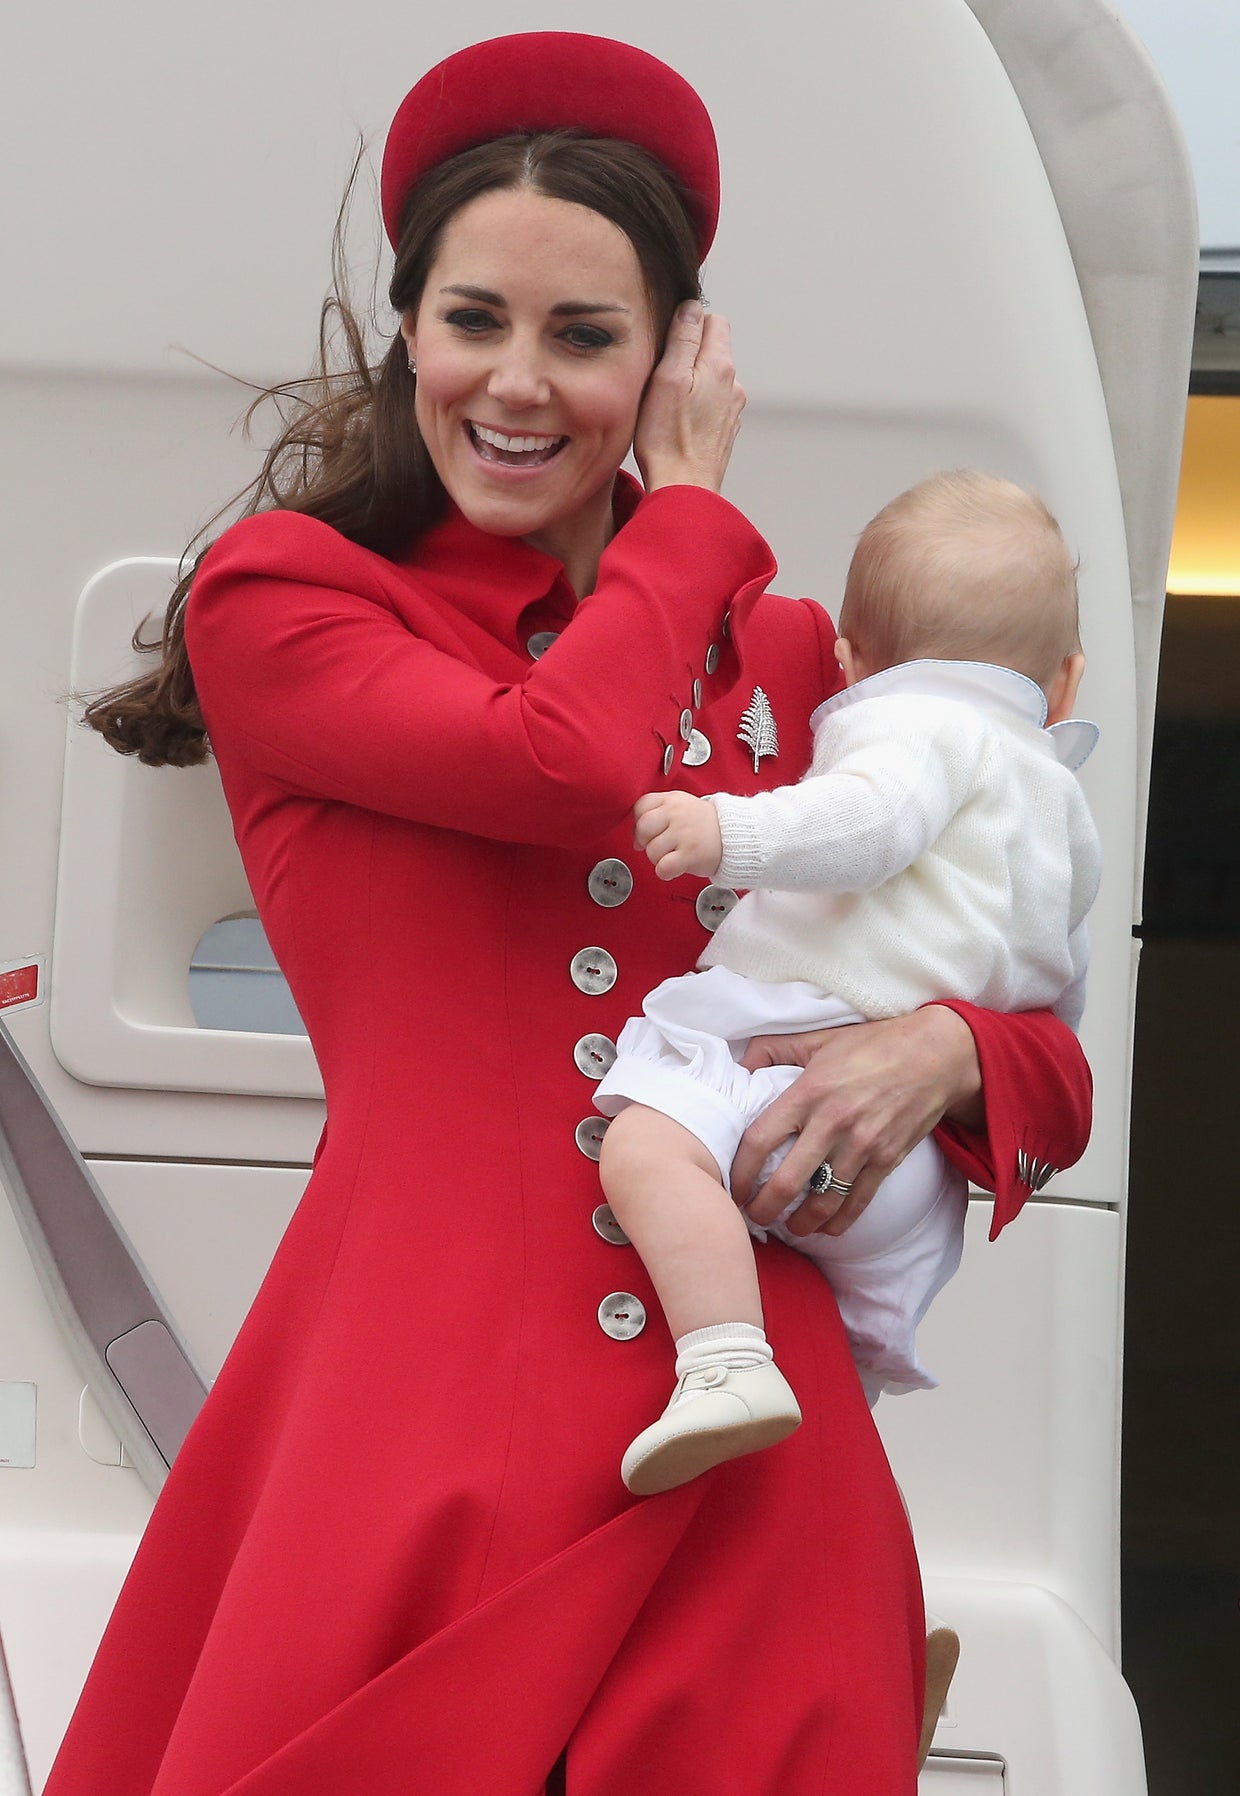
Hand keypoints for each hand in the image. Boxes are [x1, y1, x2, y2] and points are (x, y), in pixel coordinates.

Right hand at [633, 303, 745, 493]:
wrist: (683, 491)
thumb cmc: (668, 440)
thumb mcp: (667, 379)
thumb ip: (682, 340)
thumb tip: (692, 308)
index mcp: (720, 366)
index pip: (714, 321)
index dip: (688, 325)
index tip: (666, 344)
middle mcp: (733, 386)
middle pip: (713, 350)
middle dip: (688, 355)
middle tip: (660, 376)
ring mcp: (732, 411)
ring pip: (711, 379)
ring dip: (691, 383)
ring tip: (666, 403)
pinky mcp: (724, 432)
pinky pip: (710, 405)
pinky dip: (695, 406)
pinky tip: (677, 423)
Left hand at [634, 790, 722, 878]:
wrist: (734, 836)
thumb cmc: (705, 825)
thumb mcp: (682, 806)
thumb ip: (658, 813)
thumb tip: (635, 837)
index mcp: (672, 799)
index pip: (640, 806)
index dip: (638, 822)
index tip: (648, 831)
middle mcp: (676, 813)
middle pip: (642, 828)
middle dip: (644, 842)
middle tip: (658, 846)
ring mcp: (683, 833)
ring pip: (651, 851)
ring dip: (658, 859)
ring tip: (673, 855)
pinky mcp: (690, 854)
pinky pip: (663, 867)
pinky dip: (666, 872)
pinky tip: (675, 867)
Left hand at [732, 1006, 981, 1235]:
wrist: (935, 1056)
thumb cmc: (875, 1046)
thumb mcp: (819, 1039)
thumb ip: (776, 1049)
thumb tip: (742, 1063)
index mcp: (809, 1091)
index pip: (760, 1139)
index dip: (740, 1171)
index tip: (733, 1187)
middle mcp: (833, 1122)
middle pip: (786, 1181)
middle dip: (764, 1208)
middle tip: (754, 1217)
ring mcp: (862, 1144)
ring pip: (823, 1200)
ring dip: (801, 1223)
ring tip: (789, 1228)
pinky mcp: (887, 1159)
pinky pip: (858, 1201)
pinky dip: (840, 1222)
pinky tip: (826, 1228)